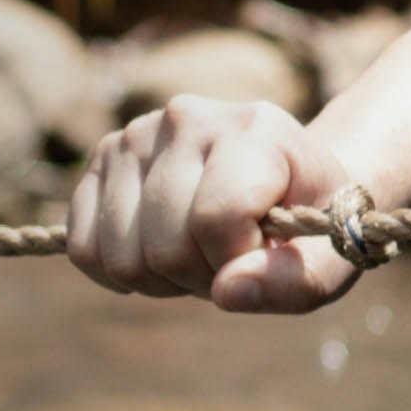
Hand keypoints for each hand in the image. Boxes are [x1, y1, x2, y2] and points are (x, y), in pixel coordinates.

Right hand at [67, 100, 370, 313]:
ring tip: (199, 252)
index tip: (263, 252)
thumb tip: (227, 292)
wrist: (285, 180)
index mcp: (255, 128)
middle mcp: (187, 117)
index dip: (238, 261)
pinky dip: (117, 272)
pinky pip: (83, 246)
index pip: (217, 218)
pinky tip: (158, 255)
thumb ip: (292, 281)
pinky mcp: (102, 158)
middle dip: (200, 275)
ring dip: (161, 278)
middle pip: (166, 245)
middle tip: (230, 258)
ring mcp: (135, 134)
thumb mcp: (328, 260)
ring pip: (121, 253)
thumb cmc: (310, 223)